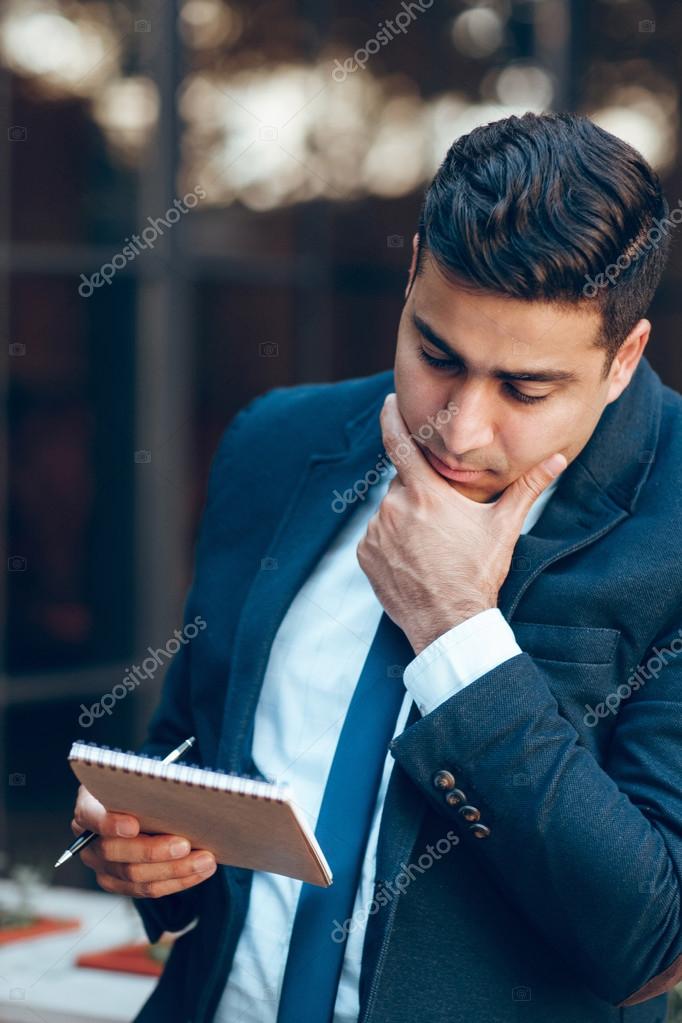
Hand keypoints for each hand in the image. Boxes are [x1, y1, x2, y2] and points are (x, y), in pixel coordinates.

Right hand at [72, 784, 216, 899]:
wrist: (134, 806)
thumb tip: (175, 786)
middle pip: (116, 852)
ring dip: (174, 870)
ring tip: (204, 860)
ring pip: (135, 876)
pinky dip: (177, 881)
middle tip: (185, 844)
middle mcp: (90, 843)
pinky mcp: (120, 884)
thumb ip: (147, 785)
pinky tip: (199, 871)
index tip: (133, 825)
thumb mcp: (136, 779)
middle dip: (154, 851)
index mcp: (88, 809)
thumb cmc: (137, 789)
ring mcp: (103, 868)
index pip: (91, 816)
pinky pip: (147, 889)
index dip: (110, 823)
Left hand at [356, 393, 565, 655]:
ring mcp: (376, 532)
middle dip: (420, 495)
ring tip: (431, 549)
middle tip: (442, 524)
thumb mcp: (504, 527)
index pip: (401, 443)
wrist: (449, 624)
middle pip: (404, 485)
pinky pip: (376, 537)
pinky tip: (413, 561)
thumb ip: (527, 488)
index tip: (389, 402)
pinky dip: (390, 543)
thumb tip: (557, 458)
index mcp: (426, 494)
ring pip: (389, 512)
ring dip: (405, 520)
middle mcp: (394, 508)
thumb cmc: (478, 574)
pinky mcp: (365, 555)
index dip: (392, 418)